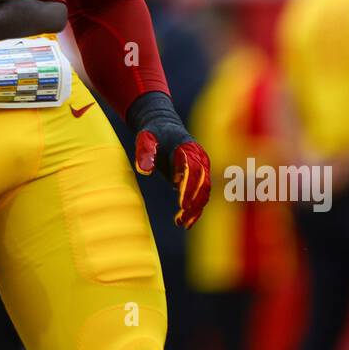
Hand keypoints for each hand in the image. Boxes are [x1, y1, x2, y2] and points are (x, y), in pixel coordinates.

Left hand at [128, 92, 211, 228]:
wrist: (163, 125)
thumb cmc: (153, 133)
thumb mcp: (145, 138)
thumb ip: (145, 152)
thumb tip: (144, 171)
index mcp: (188, 149)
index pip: (194, 170)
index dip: (190, 188)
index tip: (183, 205)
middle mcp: (200, 158)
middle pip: (203, 184)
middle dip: (195, 203)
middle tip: (181, 219)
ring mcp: (202, 168)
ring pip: (204, 192)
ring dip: (196, 209)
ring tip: (181, 224)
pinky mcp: (198, 176)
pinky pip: (201, 194)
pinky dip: (195, 209)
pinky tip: (184, 222)